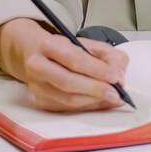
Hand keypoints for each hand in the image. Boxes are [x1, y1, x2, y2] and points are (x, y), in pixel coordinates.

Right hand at [0, 18, 129, 111]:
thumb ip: (107, 54)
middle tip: (116, 94)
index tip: (117, 76)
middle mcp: (37, 66)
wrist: (30, 53)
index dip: (97, 70)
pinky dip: (86, 107)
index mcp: (48, 45)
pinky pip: (66, 108)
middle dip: (96, 89)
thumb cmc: (61, 48)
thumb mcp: (84, 42)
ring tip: (112, 99)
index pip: (74, 59)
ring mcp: (36, 86)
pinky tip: (99, 103)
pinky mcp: (39, 101)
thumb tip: (119, 75)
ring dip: (93, 101)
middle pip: (68, 82)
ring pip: (67, 99)